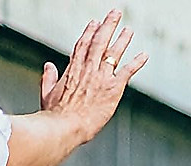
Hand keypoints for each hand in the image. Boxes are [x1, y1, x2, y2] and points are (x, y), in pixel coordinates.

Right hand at [39, 10, 147, 144]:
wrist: (65, 125)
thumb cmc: (55, 114)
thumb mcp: (47, 92)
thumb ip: (48, 77)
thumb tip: (49, 66)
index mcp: (72, 69)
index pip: (83, 45)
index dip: (90, 32)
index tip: (95, 23)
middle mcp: (88, 69)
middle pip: (99, 42)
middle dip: (108, 26)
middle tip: (115, 14)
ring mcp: (101, 77)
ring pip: (113, 53)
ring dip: (122, 40)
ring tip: (129, 30)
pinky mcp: (112, 89)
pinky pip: (127, 72)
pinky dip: (136, 63)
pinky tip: (144, 55)